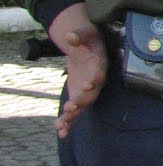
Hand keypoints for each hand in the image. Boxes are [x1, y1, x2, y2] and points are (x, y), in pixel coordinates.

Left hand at [49, 3, 107, 138]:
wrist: (85, 47)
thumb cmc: (86, 38)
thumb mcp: (83, 33)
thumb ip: (78, 35)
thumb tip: (70, 36)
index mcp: (99, 64)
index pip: (98, 72)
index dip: (95, 79)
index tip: (88, 85)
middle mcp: (96, 80)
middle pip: (91, 93)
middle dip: (82, 101)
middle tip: (71, 108)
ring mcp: (87, 90)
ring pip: (82, 106)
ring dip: (72, 116)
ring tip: (61, 126)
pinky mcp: (79, 96)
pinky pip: (75, 110)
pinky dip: (68, 122)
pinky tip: (60, 132)